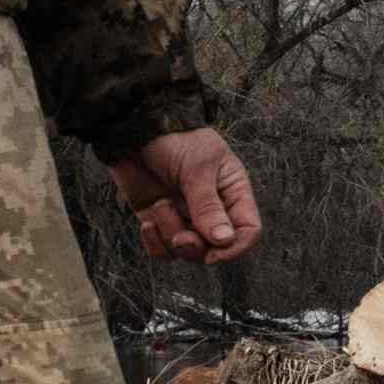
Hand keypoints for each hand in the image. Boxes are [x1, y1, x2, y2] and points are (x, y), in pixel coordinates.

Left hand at [111, 126, 262, 264]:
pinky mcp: (160, 222)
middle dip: (195, 247)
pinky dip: (154, 242)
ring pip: (187, 251)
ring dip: (170, 236)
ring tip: (160, 206)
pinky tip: (147, 221)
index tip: (213, 251)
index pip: (248, 230)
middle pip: (216, 249)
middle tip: (179, 237)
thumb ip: (208, 206)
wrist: (136, 132)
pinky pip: (162, 250)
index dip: (234, 248)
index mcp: (233, 192)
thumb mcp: (197, 168)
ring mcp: (186, 217)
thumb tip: (224, 240)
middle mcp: (213, 209)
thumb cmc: (175, 140)